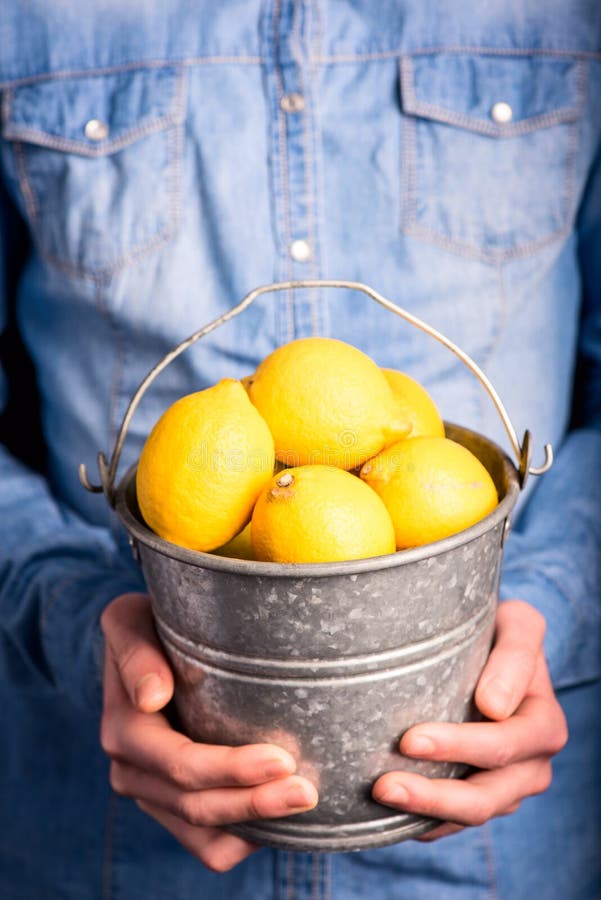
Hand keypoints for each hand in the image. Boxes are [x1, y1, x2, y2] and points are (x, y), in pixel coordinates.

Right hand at [100, 593, 317, 870]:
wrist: (147, 644)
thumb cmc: (146, 625)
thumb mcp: (129, 621)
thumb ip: (135, 652)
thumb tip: (152, 697)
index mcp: (124, 731)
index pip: (180, 764)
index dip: (231, 769)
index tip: (282, 759)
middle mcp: (133, 773)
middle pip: (197, 806)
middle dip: (255, 803)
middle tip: (308, 790)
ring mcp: (154, 796)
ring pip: (206, 834)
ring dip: (255, 825)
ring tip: (305, 803)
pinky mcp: (176, 808)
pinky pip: (211, 846)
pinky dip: (244, 839)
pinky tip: (282, 820)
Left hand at [372, 600, 567, 839]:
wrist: (491, 649)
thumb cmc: (500, 632)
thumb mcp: (518, 625)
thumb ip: (515, 655)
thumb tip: (493, 706)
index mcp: (544, 726)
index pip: (502, 746)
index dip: (457, 748)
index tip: (409, 740)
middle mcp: (532, 765)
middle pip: (485, 796)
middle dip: (433, 794)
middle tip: (383, 785)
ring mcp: (507, 787)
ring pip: (469, 815)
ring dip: (423, 812)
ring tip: (380, 794)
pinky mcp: (481, 797)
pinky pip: (454, 824)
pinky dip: (425, 823)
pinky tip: (388, 816)